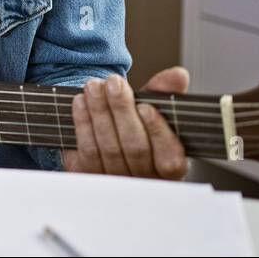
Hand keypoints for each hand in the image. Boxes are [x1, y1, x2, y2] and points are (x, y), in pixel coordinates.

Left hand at [62, 67, 189, 178]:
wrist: (107, 141)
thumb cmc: (140, 127)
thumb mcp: (156, 110)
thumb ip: (167, 94)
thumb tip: (178, 75)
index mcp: (171, 170)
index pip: (170, 159)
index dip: (158, 132)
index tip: (146, 106)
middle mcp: (145, 181)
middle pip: (135, 148)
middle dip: (122, 111)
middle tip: (114, 83)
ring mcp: (116, 182)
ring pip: (108, 148)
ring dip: (99, 113)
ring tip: (94, 86)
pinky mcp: (89, 176)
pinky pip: (86, 151)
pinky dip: (82, 123)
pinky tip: (80, 102)